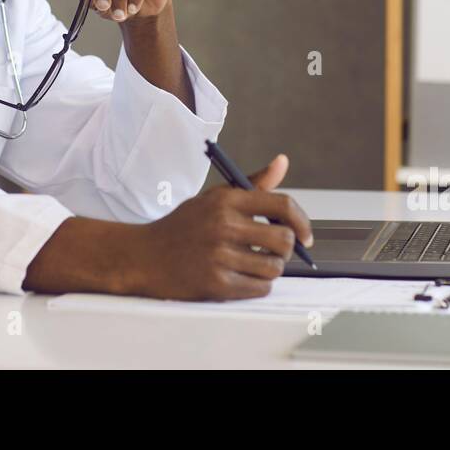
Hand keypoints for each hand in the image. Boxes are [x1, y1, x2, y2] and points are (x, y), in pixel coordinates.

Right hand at [132, 154, 313, 300]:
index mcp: (226, 200)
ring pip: (274, 266)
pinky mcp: (216, 284)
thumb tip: (283, 162)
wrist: (145, 257)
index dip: (301, 221)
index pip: (282, 204)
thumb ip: (253, 184)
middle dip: (286, 248)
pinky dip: (259, 285)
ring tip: (255, 264)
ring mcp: (219, 256)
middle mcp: (223, 225)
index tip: (305, 235)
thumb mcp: (215, 198)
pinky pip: (260, 288)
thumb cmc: (184, 226)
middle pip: (284, 239)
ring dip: (271, 268)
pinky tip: (243, 277)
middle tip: (274, 251)